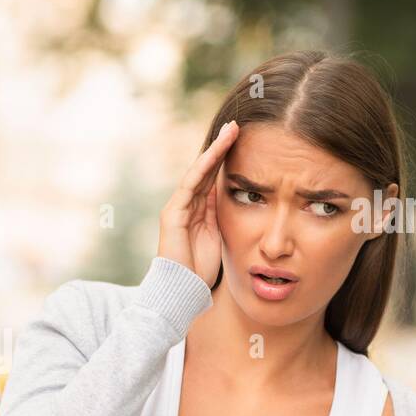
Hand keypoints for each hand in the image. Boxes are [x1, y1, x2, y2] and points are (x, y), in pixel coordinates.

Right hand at [158, 119, 238, 287]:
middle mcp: (186, 205)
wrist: (182, 290)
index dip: (227, 158)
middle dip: (221, 147)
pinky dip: (203, 167)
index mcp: (200, 211)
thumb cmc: (201, 270)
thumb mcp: (221, 237)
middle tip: (237, 125)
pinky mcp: (172, 214)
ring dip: (215, 150)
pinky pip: (190, 185)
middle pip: (206, 169)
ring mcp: (177, 208)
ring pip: (198, 171)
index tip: (243, 140)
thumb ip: (226, 217)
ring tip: (230, 131)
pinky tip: (216, 152)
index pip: (213, 177)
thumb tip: (240, 198)